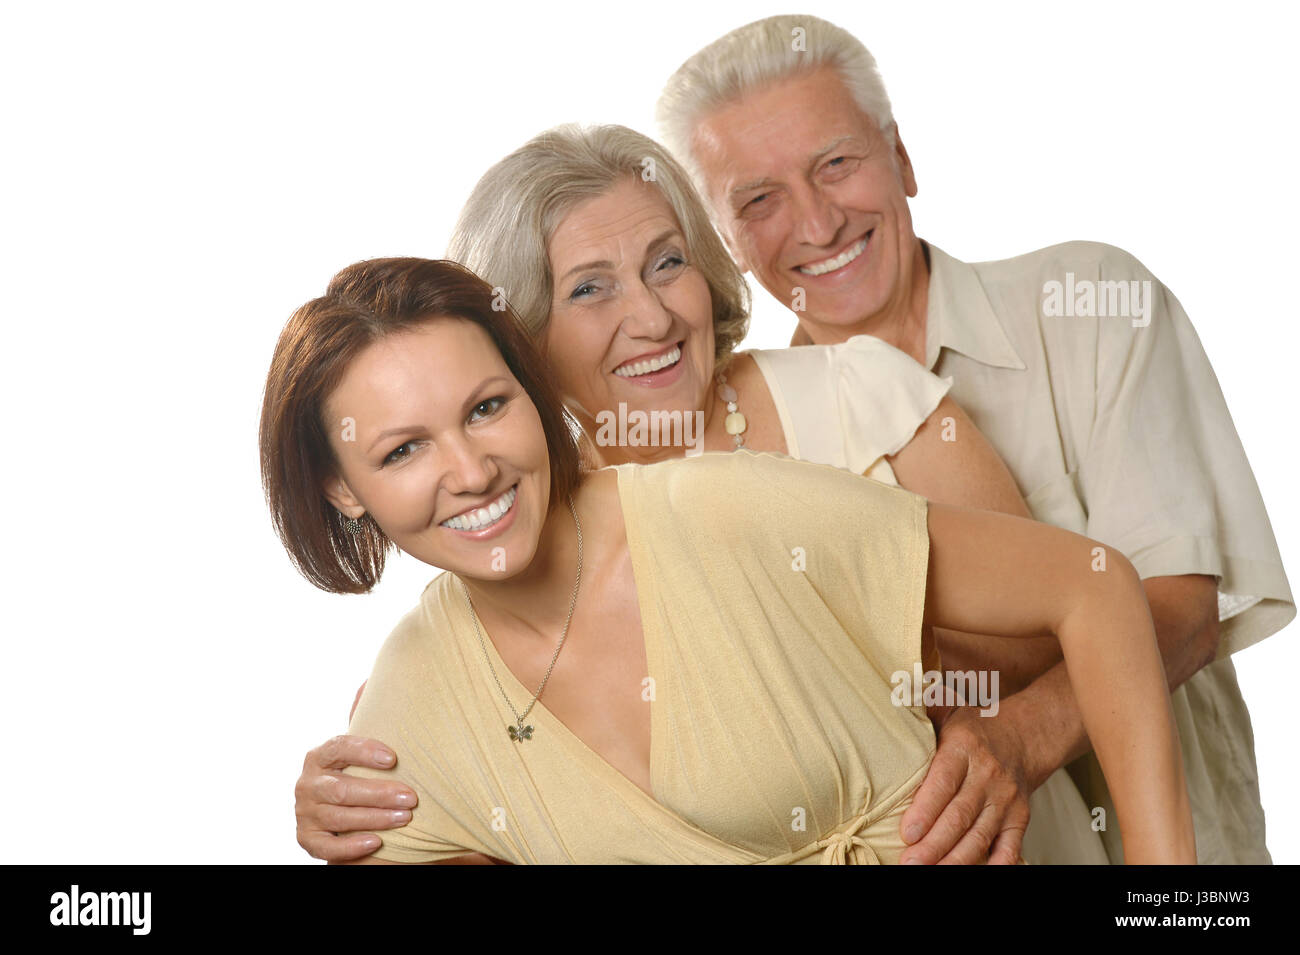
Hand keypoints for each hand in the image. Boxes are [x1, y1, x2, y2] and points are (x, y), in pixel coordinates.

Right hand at [295, 735, 417, 861]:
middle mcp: (307, 784)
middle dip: (379, 794)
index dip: (364, 752)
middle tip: (410, 797)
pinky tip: (376, 842)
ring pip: (339, 818)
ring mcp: (305, 812)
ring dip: (374, 819)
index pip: (339, 748)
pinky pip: (326, 847)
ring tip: (404, 817)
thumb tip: (376, 700)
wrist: (335, 807)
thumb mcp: (357, 754)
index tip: (393, 759)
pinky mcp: (307, 838)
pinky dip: (351, 846)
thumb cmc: (356, 774)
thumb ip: (367, 731)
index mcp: (318, 757)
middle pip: (342, 790)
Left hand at [898, 707, 1030, 863]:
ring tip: (930, 872)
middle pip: (959, 815)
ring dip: (955, 859)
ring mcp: (1005, 800)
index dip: (925, 809)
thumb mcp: (949, 711)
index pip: (943, 782)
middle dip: (934, 844)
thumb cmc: (975, 728)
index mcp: (964, 748)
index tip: (906, 831)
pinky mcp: (1019, 818)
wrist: (1027, 736)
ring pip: (979, 836)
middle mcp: (987, 775)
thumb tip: (893, 693)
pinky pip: (1009, 846)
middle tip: (909, 862)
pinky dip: (997, 864)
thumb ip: (923, 709)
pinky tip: (979, 873)